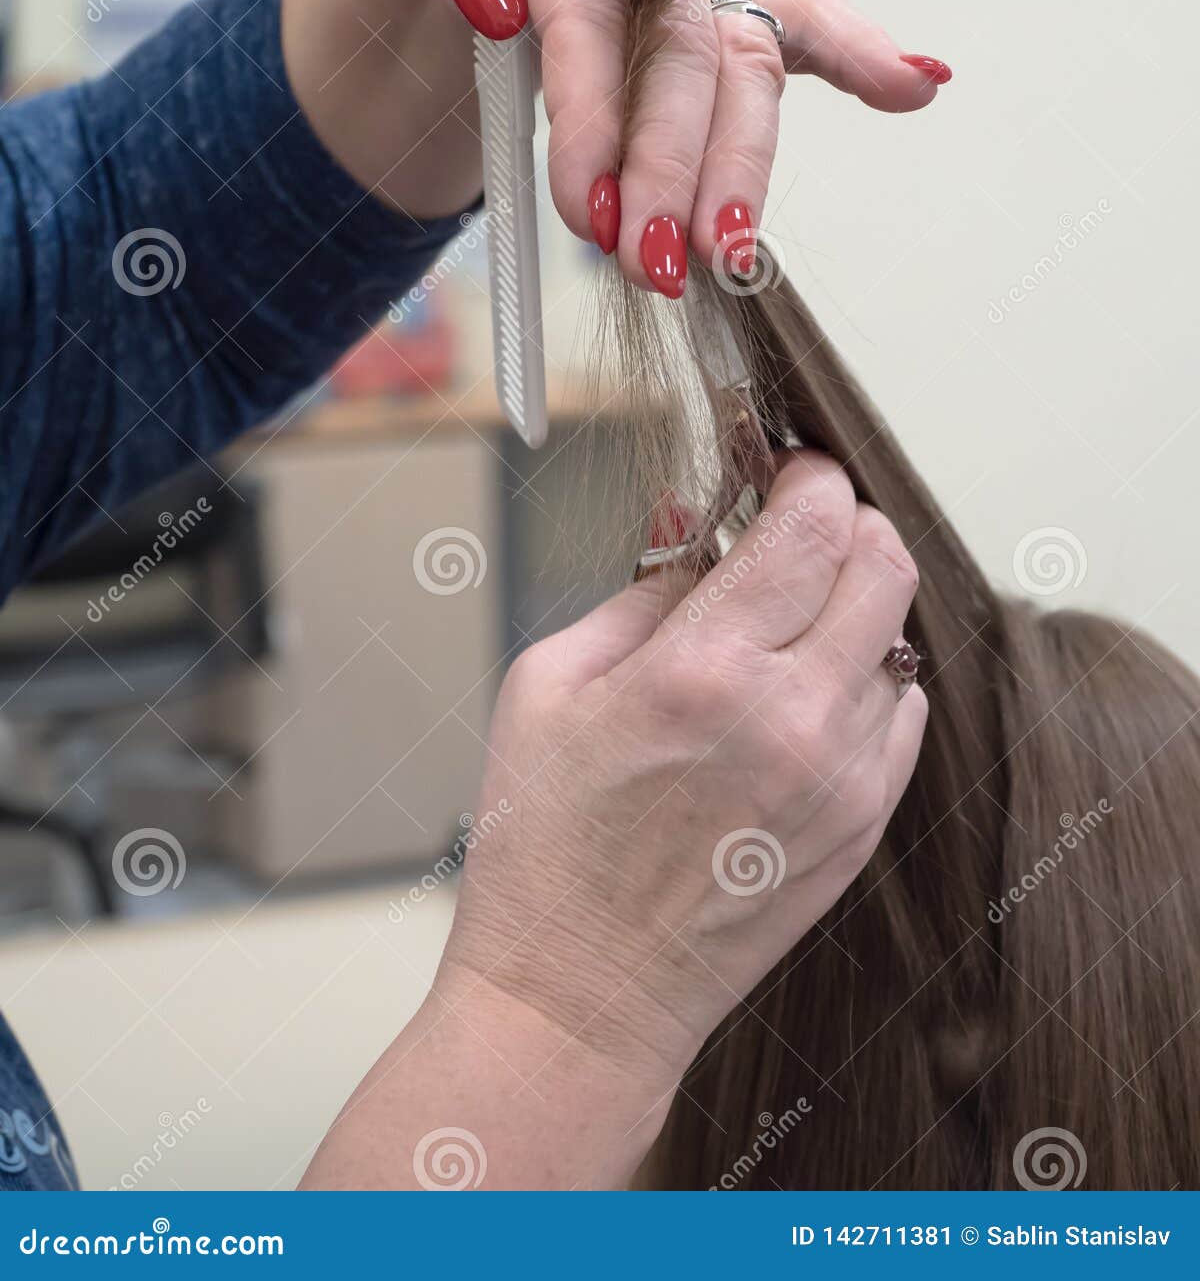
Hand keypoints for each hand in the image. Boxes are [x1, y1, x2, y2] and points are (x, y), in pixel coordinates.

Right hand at [301, 452, 926, 1188]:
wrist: (580, 995)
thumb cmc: (544, 843)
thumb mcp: (549, 682)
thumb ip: (640, 586)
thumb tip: (698, 518)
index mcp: (703, 670)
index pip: (813, 524)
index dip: (809, 476)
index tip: (787, 471)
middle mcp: (792, 720)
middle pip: (886, 564)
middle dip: (847, 525)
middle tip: (798, 531)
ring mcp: (840, 781)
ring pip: (900, 638)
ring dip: (853, 608)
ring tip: (783, 629)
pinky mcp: (860, 828)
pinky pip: (901, 715)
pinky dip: (865, 682)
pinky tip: (801, 697)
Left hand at [337, 0, 949, 283]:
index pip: (590, 1)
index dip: (592, 100)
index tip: (583, 193)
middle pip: (680, 52)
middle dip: (665, 164)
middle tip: (640, 257)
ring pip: (740, 74)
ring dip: (738, 171)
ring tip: (724, 257)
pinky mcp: (730, 9)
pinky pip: (805, 30)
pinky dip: (860, 57)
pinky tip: (916, 89)